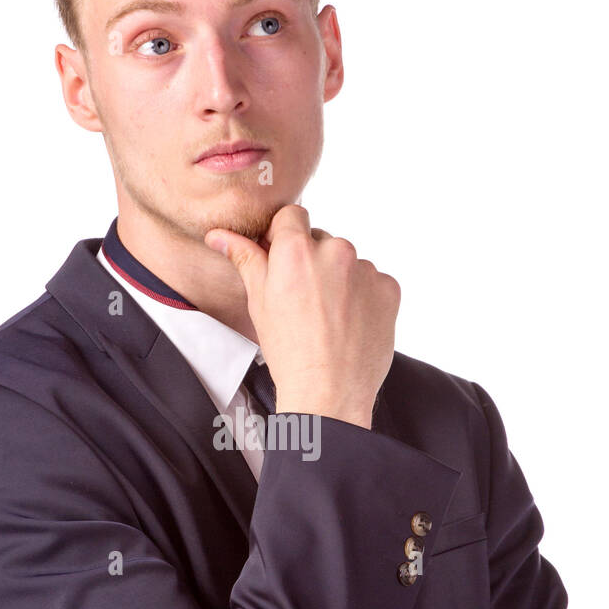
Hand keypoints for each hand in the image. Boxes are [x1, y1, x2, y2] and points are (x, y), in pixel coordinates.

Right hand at [205, 203, 399, 428]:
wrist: (328, 393)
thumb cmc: (288, 351)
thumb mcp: (259, 302)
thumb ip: (245, 259)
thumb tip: (219, 236)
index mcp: (296, 249)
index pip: (292, 216)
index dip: (285, 239)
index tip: (284, 264)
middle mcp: (335, 250)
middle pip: (321, 240)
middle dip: (313, 262)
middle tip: (305, 301)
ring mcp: (366, 269)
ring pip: (349, 262)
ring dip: (340, 280)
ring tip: (329, 318)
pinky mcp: (389, 288)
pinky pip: (374, 282)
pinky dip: (364, 297)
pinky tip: (351, 323)